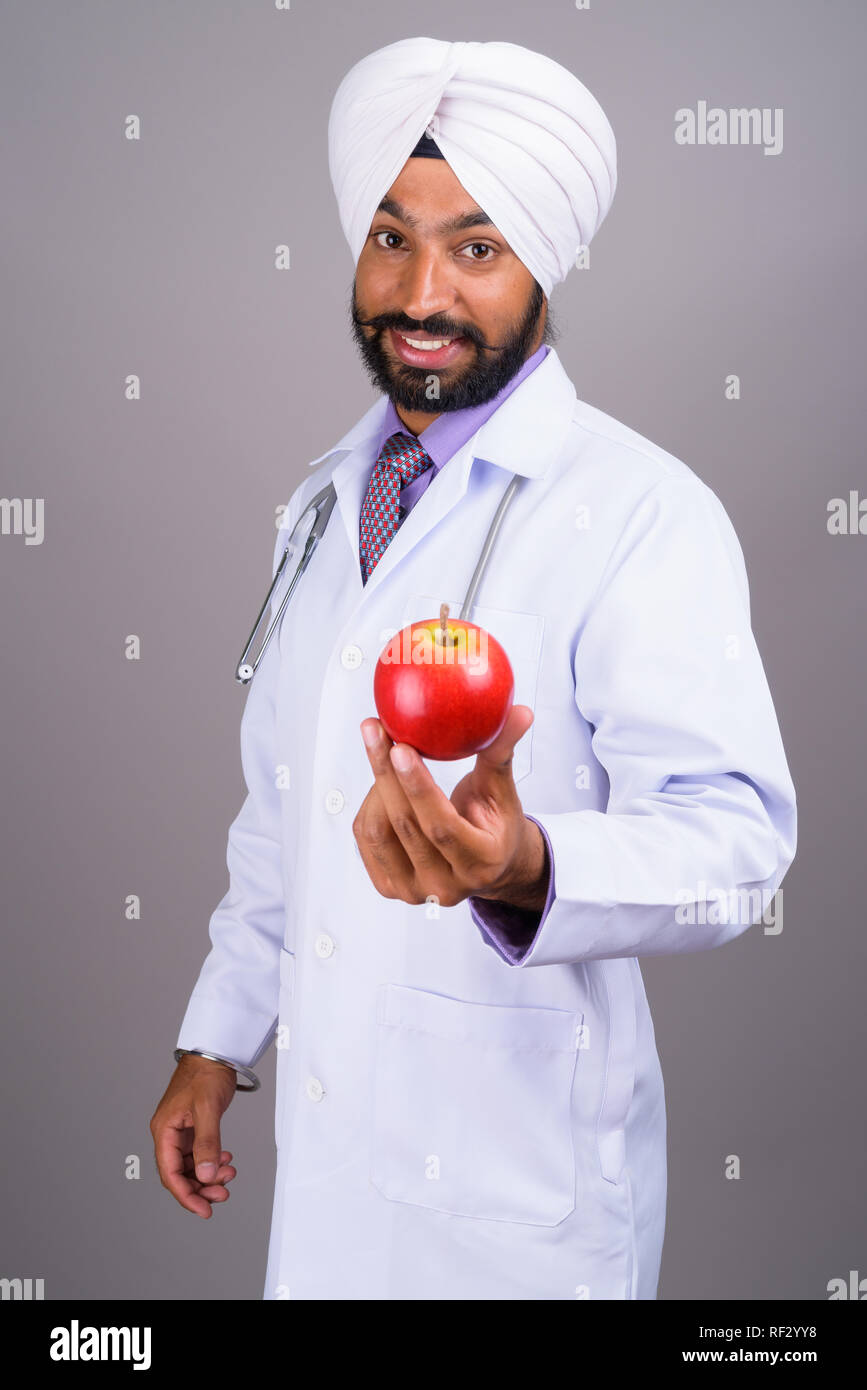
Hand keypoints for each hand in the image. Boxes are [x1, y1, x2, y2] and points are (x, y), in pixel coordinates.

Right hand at [150, 1055, 237, 1218]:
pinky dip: (212, 1160)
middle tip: (223, 1194)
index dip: (186, 1195)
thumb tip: (205, 1175)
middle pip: (180, 1173)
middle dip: (201, 1188)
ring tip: (229, 1175)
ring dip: (208, 1175)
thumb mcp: (207, 1109)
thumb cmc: (206, 1074)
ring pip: (191, 1165)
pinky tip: (226, 1160)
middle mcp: (168, 1133)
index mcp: (164, 1130)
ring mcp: (180, 1131)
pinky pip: (199, 1153)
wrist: (215, 1053)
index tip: (204, 1210)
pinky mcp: (192, 1127)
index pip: (170, 1173)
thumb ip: (207, 1142)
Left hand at [353, 705, 547, 911]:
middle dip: (385, 773)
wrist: (485, 866)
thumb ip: (502, 752)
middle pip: (404, 826)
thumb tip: (518, 712)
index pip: (442, 826)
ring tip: (383, 752)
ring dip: (376, 786)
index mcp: (480, 863)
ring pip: (378, 831)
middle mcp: (445, 886)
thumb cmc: (495, 825)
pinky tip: (381, 782)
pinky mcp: (389, 887)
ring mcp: (414, 891)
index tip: (401, 748)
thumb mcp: (502, 791)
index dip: (418, 787)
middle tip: (376, 730)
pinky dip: (368, 804)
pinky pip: (365, 839)